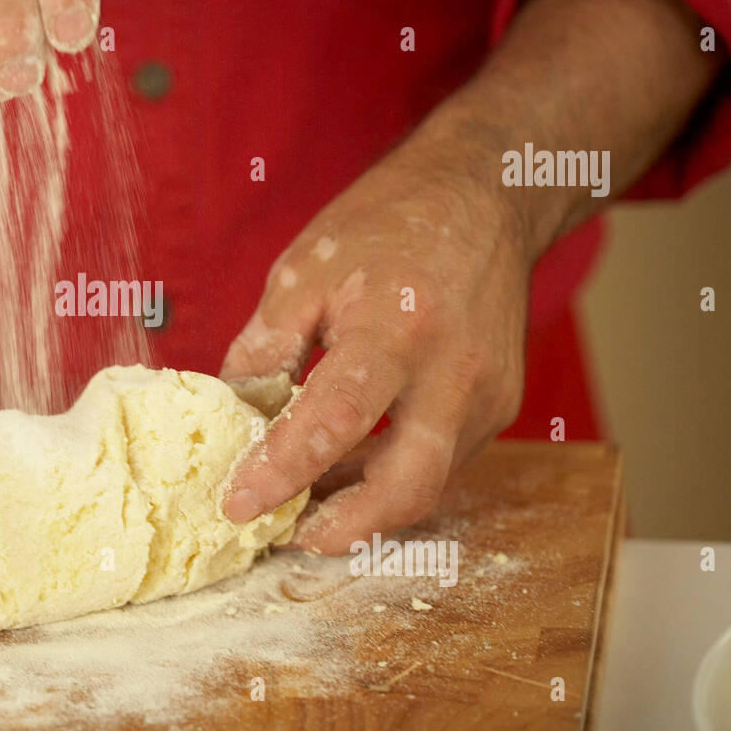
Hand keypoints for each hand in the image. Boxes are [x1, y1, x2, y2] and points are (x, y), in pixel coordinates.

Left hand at [219, 151, 531, 554]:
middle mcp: (454, 370)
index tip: (237, 503)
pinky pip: (442, 460)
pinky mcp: (500, 404)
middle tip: (287, 534)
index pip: (335, 420)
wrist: (485, 195)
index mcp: (397, 326)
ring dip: (364, 506)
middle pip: (407, 484)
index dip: (283, 470)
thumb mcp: (307, 269)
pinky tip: (348, 470)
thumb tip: (230, 410)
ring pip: (428, 482)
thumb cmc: (390, 223)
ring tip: (305, 505)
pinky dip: (391, 475)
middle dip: (345, 528)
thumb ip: (267, 345)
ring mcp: (487, 393)